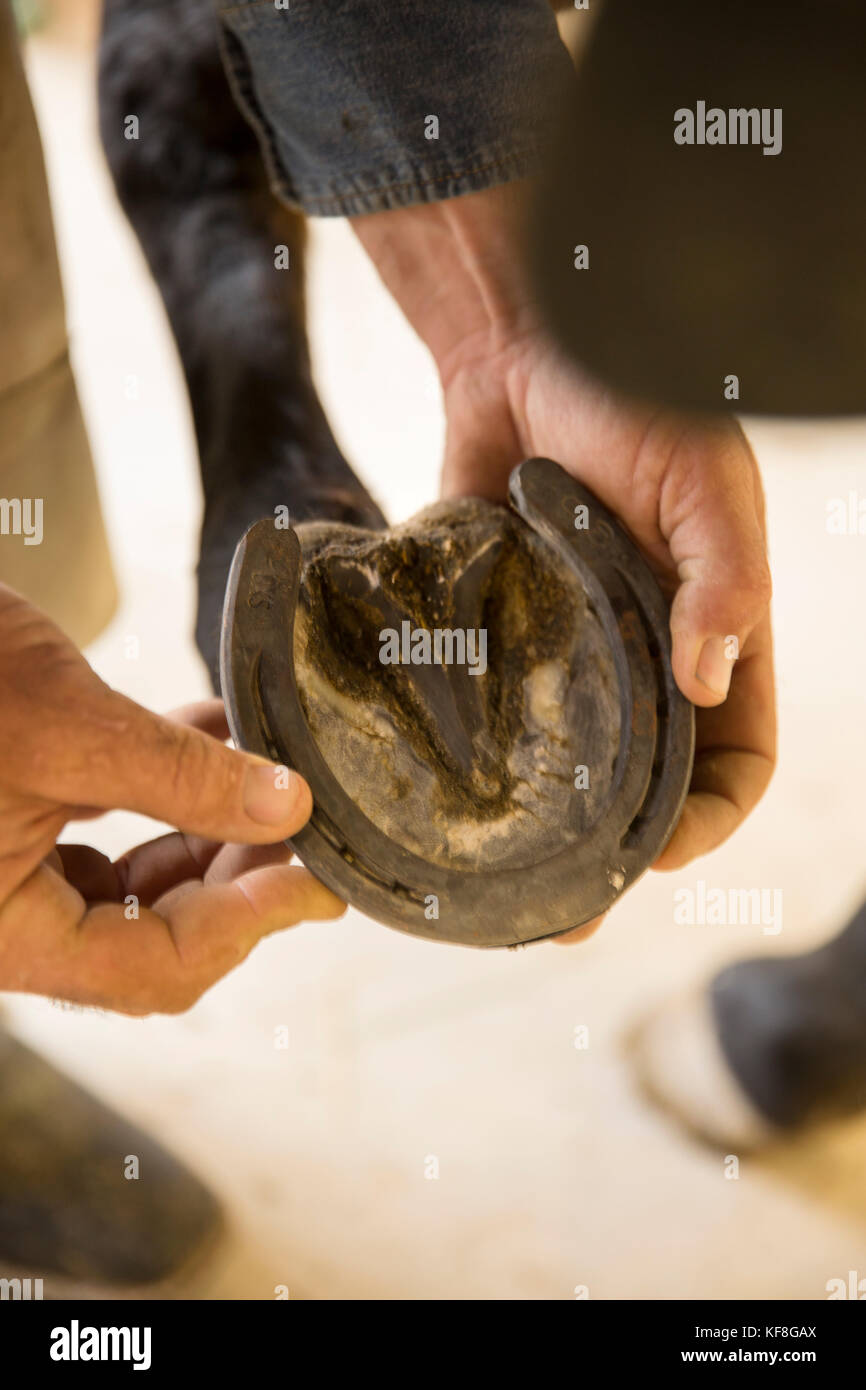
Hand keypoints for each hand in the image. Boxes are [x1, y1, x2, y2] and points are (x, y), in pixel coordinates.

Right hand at [0, 586, 343, 1012]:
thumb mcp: (65, 726)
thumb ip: (178, 776)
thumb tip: (286, 809)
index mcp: (2, 931)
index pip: (153, 967)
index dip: (249, 927)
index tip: (320, 882)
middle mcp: (6, 914)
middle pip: (154, 933)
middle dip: (238, 879)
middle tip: (306, 826)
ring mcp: (7, 865)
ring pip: (138, 883)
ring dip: (211, 833)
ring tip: (271, 780)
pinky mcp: (13, 813)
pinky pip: (109, 828)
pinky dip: (167, 790)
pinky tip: (213, 738)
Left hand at [353, 186, 775, 939]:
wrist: (517, 337)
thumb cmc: (629, 393)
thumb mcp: (702, 477)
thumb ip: (723, 573)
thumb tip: (712, 679)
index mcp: (715, 632)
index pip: (739, 759)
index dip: (714, 819)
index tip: (663, 856)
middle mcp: (642, 656)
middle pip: (646, 787)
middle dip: (616, 857)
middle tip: (565, 916)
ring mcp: (564, 650)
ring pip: (563, 768)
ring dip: (540, 834)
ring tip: (497, 894)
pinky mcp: (494, 631)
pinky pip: (489, 713)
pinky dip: (473, 764)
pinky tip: (434, 806)